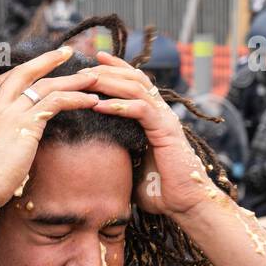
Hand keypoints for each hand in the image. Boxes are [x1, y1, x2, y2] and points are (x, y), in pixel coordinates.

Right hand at [0, 45, 101, 205]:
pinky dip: (76, 99)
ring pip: (46, 85)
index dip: (26, 70)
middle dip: (48, 60)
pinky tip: (91, 101)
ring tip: (91, 79)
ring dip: (72, 80)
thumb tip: (15, 137)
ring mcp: (10, 112)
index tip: (41, 64)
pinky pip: (56, 102)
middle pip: (25, 72)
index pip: (6, 79)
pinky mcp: (26, 124)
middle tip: (67, 52)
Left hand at [80, 52, 215, 215]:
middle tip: (81, 70)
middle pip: (134, 78)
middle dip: (106, 71)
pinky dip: (120, 106)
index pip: (134, 82)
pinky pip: (142, 110)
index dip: (115, 69)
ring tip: (86, 81)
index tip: (92, 61)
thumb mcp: (129, 163)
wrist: (183, 204)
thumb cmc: (157, 189)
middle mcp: (160, 113)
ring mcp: (165, 120)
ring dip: (109, 83)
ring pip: (137, 88)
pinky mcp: (166, 131)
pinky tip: (99, 106)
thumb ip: (116, 149)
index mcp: (152, 117)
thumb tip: (90, 148)